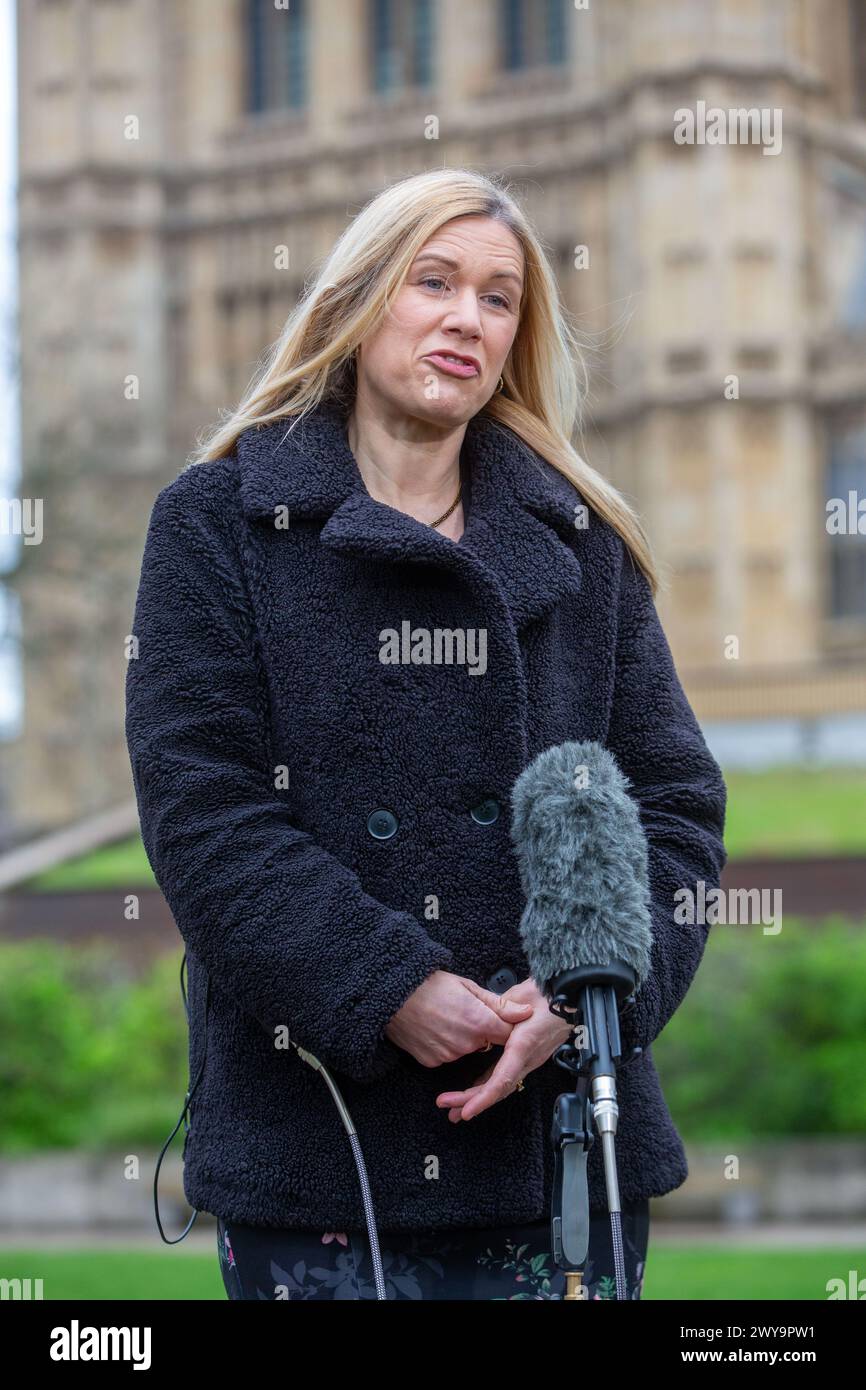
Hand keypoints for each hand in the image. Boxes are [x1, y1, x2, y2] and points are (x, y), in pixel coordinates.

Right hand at [383, 970, 532, 1068]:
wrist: (392, 995)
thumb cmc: (430, 984)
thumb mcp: (468, 986)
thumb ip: (500, 1004)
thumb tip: (526, 1012)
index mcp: (480, 1022)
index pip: (508, 1034)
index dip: (504, 1025)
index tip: (498, 1017)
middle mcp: (466, 1044)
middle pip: (486, 1043)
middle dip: (480, 1030)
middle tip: (463, 1010)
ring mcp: (448, 1056)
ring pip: (466, 1049)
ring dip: (462, 1038)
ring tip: (445, 1016)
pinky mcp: (432, 1062)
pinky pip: (447, 1055)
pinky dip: (444, 1044)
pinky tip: (433, 1027)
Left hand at [435, 977, 574, 1121]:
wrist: (570, 996)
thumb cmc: (547, 994)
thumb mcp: (521, 995)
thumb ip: (502, 1008)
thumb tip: (487, 1017)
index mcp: (523, 1045)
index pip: (502, 1079)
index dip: (483, 1098)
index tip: (467, 1111)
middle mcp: (528, 1058)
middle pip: (499, 1088)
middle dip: (472, 1101)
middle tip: (449, 1110)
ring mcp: (530, 1059)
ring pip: (503, 1085)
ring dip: (479, 1097)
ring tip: (458, 1108)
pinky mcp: (529, 1056)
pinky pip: (507, 1075)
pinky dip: (490, 1085)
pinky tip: (476, 1089)